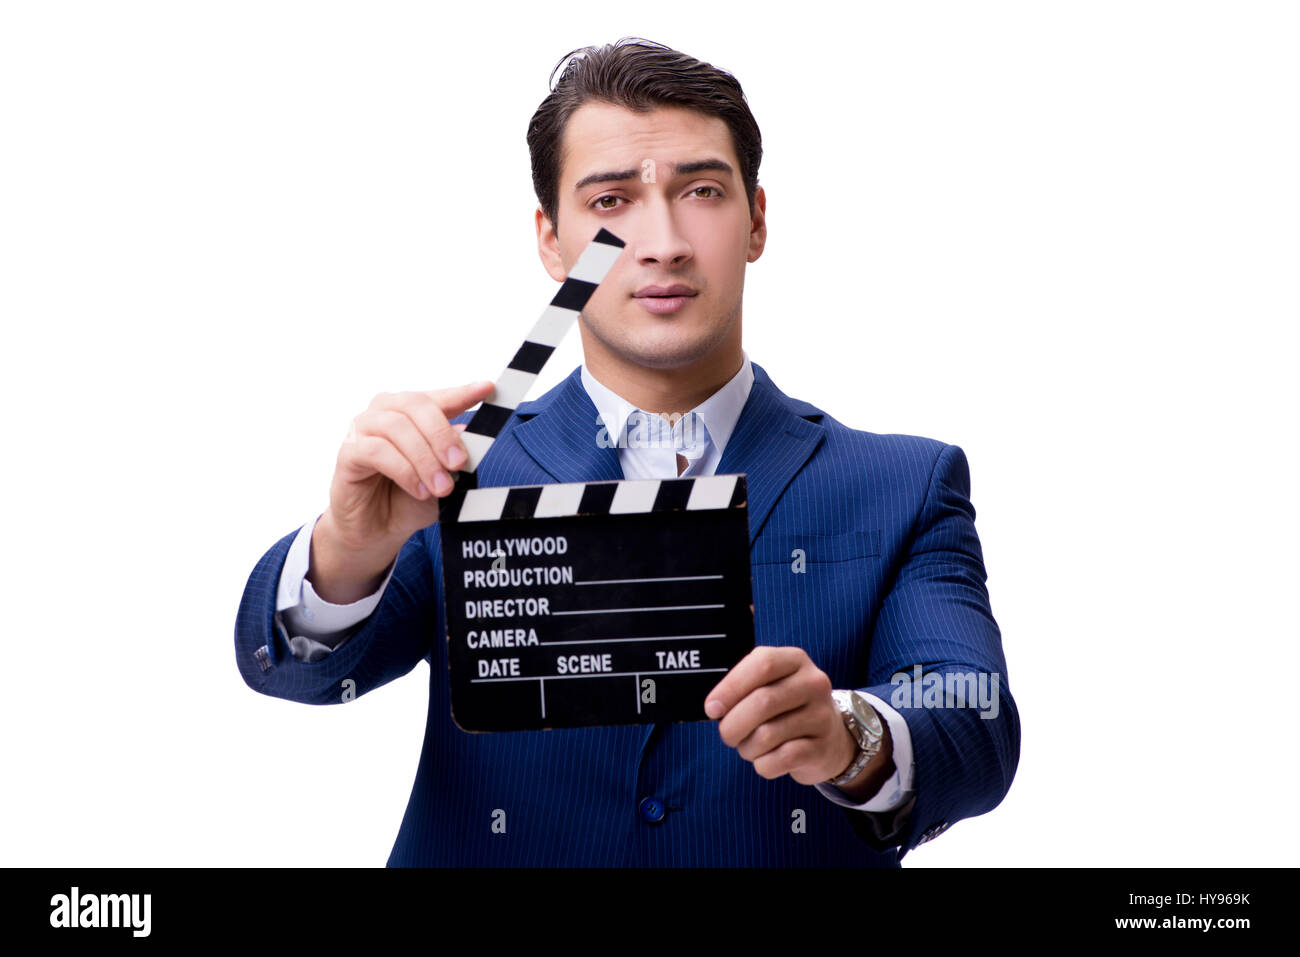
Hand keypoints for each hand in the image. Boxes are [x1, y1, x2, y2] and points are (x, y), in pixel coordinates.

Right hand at [308, 380, 494, 602]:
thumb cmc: (410, 499)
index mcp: (411, 412)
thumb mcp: (443, 478)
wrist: (378, 532)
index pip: (439, 397)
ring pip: (395, 427)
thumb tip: (467, 433)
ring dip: (424, 458)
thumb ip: (454, 456)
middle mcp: (385, 413)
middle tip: (459, 462)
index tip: (487, 389)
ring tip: (440, 487)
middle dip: (442, 433)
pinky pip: (375, 451)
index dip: (462, 392)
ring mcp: (362, 430)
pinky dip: (403, 470)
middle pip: (415, 404)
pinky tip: (418, 490)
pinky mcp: (348, 453)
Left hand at [704, 646, 859, 786]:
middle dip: (733, 724)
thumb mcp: (771, 685)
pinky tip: (767, 760)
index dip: (731, 687)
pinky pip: (779, 759)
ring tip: (750, 747)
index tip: (711, 708)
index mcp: (795, 660)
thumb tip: (714, 706)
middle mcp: (814, 684)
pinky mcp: (822, 748)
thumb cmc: (786, 709)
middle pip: (762, 702)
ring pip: (767, 735)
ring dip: (747, 747)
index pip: (762, 664)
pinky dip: (763, 764)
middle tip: (727, 735)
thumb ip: (744, 687)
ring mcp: (821, 716)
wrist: (830, 738)